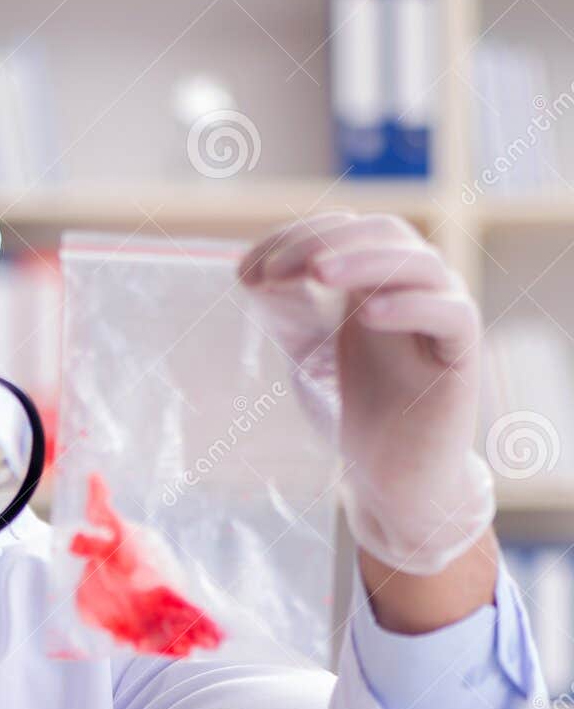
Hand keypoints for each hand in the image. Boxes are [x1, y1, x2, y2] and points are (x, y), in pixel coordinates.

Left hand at [239, 212, 494, 575]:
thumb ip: (288, 311)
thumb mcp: (309, 352)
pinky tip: (370, 314)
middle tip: (274, 273)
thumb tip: (247, 268)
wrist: (391, 477)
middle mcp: (414, 289)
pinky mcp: (461, 356)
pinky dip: (414, 305)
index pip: (346, 231)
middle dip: (325, 243)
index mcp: (376, 282)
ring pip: (420, 265)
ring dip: (365, 262)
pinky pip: (451, 314)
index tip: (246, 269)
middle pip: (385, 234)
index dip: (298, 237)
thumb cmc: (355, 411)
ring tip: (317, 274)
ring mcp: (442, 317)